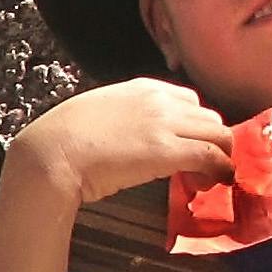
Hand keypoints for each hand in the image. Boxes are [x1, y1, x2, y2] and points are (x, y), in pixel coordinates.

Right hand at [10, 79, 234, 207]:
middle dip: (212, 142)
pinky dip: (220, 170)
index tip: (189, 144)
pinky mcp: (168, 151)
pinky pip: (212, 157)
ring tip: (206, 179)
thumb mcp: (97, 112)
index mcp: (141, 88)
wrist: (50, 153)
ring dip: (219, 157)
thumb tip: (132, 137)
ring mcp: (165, 123)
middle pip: (210, 117)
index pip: (189, 99)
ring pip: (218, 134)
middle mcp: (159, 100)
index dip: (195, 125)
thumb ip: (123, 116)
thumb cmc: (61, 139)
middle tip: (201, 167)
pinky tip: (213, 184)